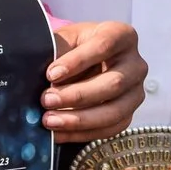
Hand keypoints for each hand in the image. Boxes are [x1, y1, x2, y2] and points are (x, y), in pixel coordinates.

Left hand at [43, 21, 145, 142]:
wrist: (83, 63)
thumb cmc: (74, 48)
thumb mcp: (65, 40)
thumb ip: (56, 51)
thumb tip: (35, 72)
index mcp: (122, 35)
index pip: (104, 45)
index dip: (78, 61)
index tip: (51, 74)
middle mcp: (136, 64)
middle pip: (114, 83)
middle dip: (77, 95)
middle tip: (46, 100)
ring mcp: (135, 92)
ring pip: (114, 111)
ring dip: (79, 119)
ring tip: (49, 120)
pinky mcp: (128, 115)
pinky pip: (109, 130)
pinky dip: (81, 133)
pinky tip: (58, 133)